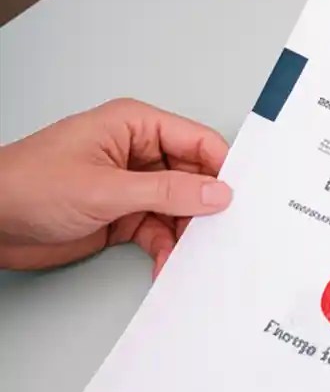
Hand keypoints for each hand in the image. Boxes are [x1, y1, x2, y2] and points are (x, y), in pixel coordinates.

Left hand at [0, 98, 231, 277]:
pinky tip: (165, 265)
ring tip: (190, 257)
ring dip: (187, 236)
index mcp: (135, 126)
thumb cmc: (26, 185)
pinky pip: (161, 231)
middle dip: (206, 209)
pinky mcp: (123, 215)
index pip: (199, 141)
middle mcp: (138, 153)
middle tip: (220, 236)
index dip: (223, 170)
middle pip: (195, 178)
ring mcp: (132, 185)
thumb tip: (217, 193)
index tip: (240, 201)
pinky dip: (167, 250)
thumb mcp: (105, 188)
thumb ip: (167, 191)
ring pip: (181, 209)